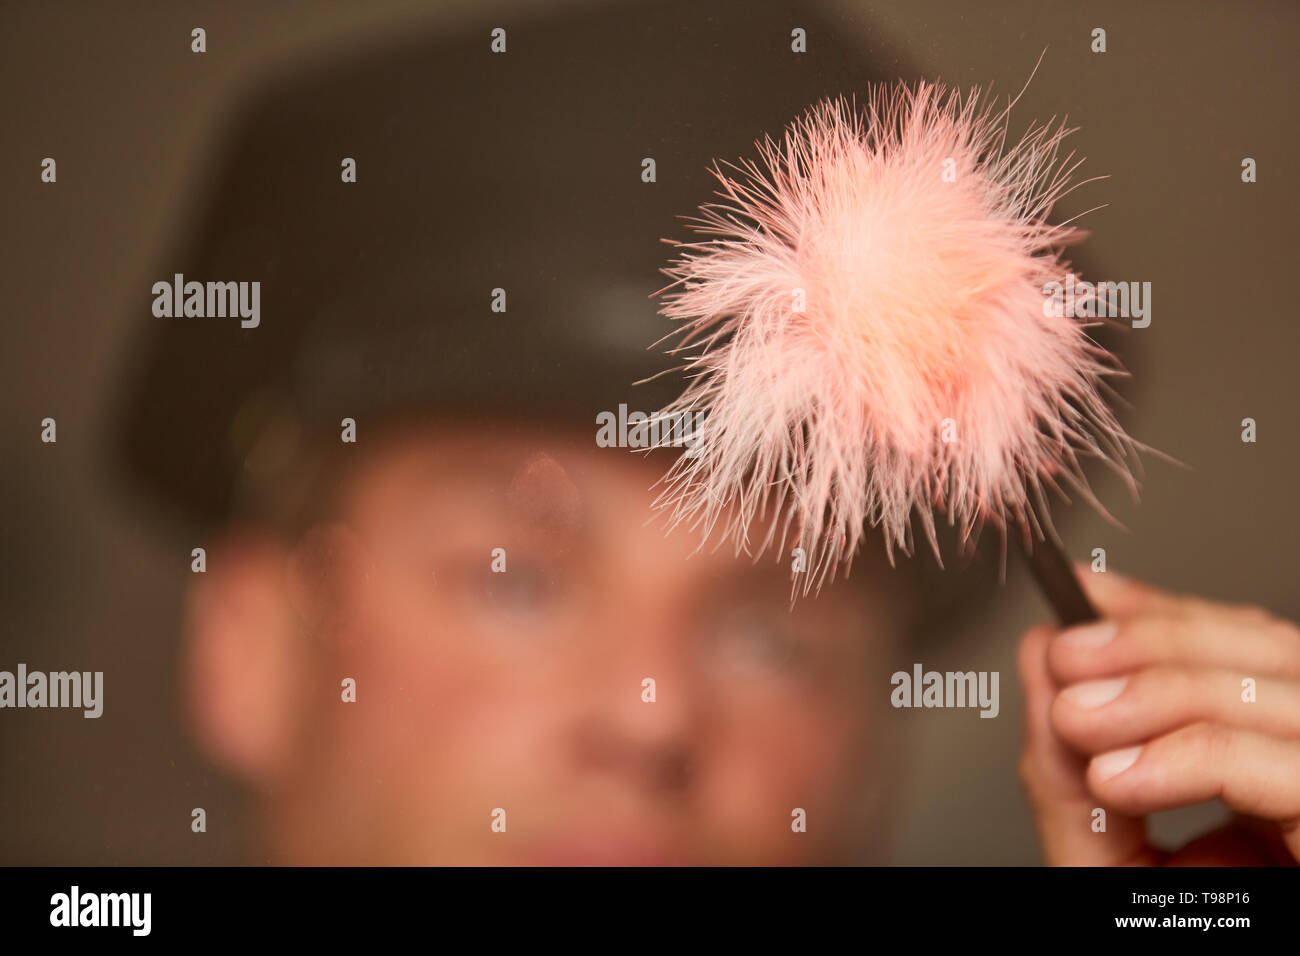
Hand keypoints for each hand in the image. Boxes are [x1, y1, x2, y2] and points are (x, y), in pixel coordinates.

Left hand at [1018, 568, 1299, 864]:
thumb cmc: (1163, 938)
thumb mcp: (1103, 849)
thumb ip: (1065, 764)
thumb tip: (1039, 652)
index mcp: (1276, 767)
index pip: (1243, 648)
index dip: (1160, 609)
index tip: (1079, 593)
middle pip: (1272, 650)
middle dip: (1153, 639)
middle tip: (1063, 659)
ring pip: (1287, 689)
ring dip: (1163, 688)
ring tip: (1076, 720)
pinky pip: (1293, 769)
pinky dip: (1195, 756)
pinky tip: (1118, 776)